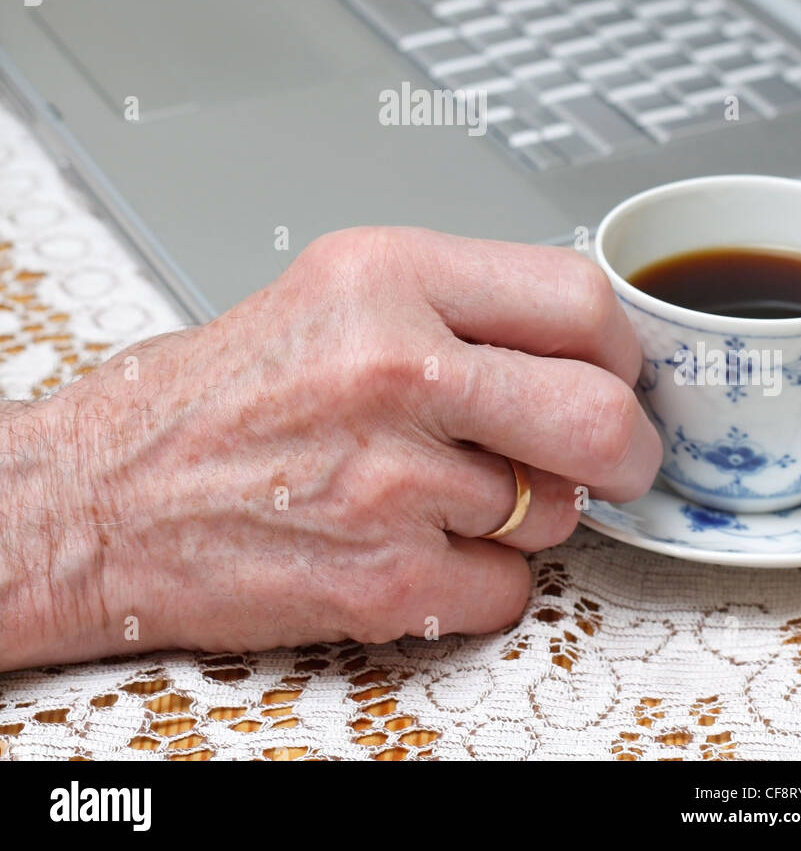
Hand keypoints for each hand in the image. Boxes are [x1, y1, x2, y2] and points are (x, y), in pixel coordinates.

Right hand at [0, 227, 660, 669]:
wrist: (107, 497)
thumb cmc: (214, 399)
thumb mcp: (335, 294)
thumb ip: (459, 307)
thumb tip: (578, 345)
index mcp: (388, 276)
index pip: (578, 298)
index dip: (619, 347)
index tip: (615, 371)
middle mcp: (396, 367)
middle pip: (599, 413)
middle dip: (629, 447)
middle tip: (615, 455)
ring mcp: (393, 479)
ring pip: (558, 510)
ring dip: (529, 512)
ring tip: (448, 492)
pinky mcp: (384, 578)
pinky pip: (510, 587)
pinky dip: (484, 579)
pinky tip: (422, 546)